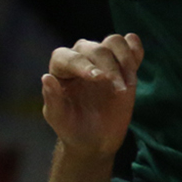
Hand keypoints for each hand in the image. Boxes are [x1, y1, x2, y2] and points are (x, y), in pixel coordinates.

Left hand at [41, 34, 143, 159]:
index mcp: (60, 68)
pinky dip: (135, 50)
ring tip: (128, 84)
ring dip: (125, 60)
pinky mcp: (123, 63)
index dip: (84, 65)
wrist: (95, 139)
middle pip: (96, 48)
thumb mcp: (59, 118)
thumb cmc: (72, 128)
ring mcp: (103, 58)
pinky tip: (135, 65)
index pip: (69, 57)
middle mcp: (81, 57)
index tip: (99, 78)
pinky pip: (131, 46)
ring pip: (114, 41)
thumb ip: (52, 99)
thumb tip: (46, 77)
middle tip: (119, 91)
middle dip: (109, 68)